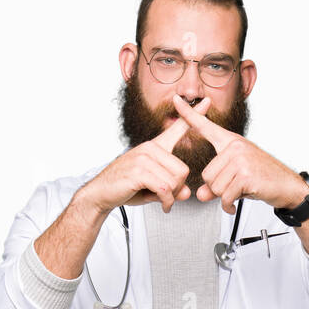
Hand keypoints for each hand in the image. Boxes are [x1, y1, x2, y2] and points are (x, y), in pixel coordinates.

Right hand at [79, 119, 193, 214]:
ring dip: (171, 197)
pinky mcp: (139, 172)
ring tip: (162, 201)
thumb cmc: (125, 188)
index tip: (207, 101)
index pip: (177, 128)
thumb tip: (187, 193)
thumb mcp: (153, 188)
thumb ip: (172, 188)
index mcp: (154, 147)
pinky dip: (166, 202)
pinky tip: (163, 206)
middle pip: (182, 170)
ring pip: (174, 181)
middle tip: (168, 197)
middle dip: (178, 189)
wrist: (101, 193)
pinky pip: (165, 189)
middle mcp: (150, 148)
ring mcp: (143, 158)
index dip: (193, 115)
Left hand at [171, 93, 308, 214]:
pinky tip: (236, 203)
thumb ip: (214, 185)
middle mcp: (234, 146)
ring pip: (214, 187)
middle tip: (235, 186)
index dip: (189, 114)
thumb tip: (200, 195)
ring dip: (225, 196)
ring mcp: (240, 159)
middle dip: (218, 188)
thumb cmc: (263, 178)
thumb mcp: (235, 178)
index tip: (175, 100)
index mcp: (231, 142)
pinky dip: (229, 205)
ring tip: (240, 190)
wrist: (287, 186)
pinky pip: (225, 196)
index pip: (206, 126)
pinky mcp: (245, 175)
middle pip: (207, 175)